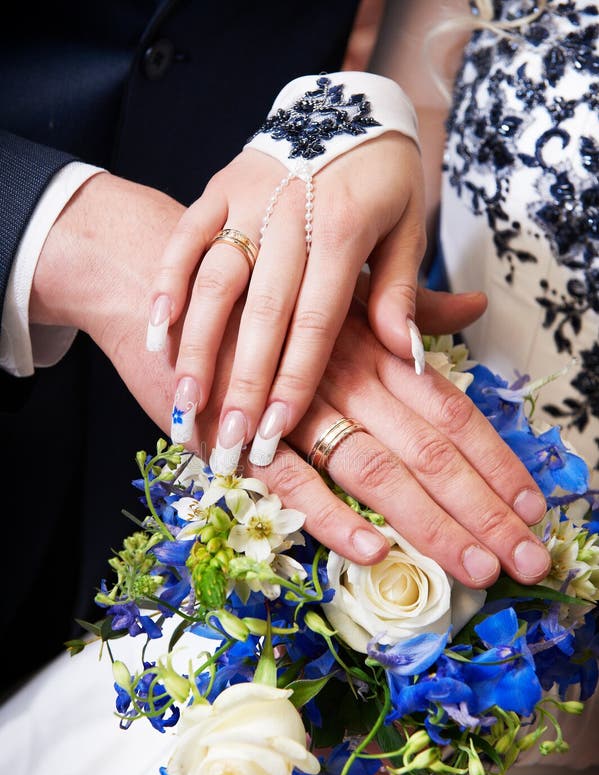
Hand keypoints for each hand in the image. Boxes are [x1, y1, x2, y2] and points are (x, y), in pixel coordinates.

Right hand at [31, 172, 549, 586]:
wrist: (158, 281)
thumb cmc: (256, 294)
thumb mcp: (339, 293)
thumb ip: (406, 309)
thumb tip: (471, 304)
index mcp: (373, 348)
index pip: (453, 412)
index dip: (497, 462)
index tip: (536, 509)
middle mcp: (346, 376)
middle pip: (431, 450)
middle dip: (483, 510)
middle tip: (528, 560)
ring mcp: (293, 406)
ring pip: (377, 470)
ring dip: (429, 523)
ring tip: (476, 568)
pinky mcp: (239, 432)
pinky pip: (293, 480)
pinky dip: (333, 516)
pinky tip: (375, 551)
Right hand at [146, 133, 426, 471]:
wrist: (347, 99)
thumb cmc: (382, 175)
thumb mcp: (408, 226)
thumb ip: (400, 292)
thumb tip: (404, 355)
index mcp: (343, 226)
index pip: (317, 320)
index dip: (296, 379)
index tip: (275, 430)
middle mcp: (290, 212)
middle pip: (262, 311)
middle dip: (243, 379)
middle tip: (227, 436)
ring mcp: (247, 197)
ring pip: (214, 278)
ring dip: (197, 343)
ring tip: (185, 399)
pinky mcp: (217, 187)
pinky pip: (186, 236)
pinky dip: (167, 282)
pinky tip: (155, 331)